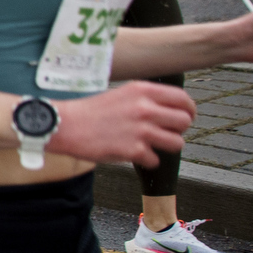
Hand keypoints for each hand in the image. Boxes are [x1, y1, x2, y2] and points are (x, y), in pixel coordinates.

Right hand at [52, 82, 194, 168]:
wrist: (65, 125)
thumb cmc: (89, 111)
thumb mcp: (121, 94)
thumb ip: (145, 99)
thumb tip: (168, 110)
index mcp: (143, 91)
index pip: (182, 99)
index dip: (188, 110)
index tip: (185, 116)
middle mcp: (145, 109)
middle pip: (184, 121)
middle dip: (179, 129)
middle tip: (167, 132)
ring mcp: (141, 130)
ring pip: (177, 142)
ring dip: (167, 146)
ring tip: (152, 146)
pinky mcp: (133, 150)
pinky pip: (155, 160)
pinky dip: (147, 160)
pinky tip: (134, 155)